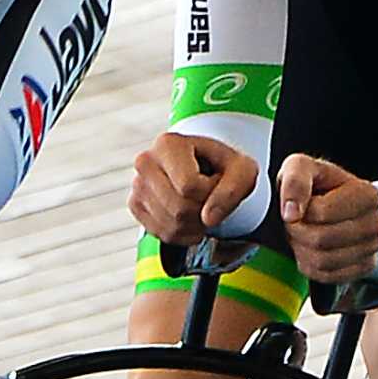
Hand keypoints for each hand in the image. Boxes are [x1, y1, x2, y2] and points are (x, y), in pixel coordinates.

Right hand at [128, 131, 258, 243]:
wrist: (205, 167)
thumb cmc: (224, 166)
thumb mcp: (242, 170)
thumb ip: (232, 191)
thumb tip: (208, 219)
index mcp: (169, 144)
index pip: (190, 187)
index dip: (212, 193)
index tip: (218, 182)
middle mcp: (146, 162)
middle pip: (179, 209)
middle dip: (204, 212)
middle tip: (211, 200)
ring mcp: (138, 185)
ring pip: (171, 225)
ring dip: (196, 225)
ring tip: (201, 207)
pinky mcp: (135, 205)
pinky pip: (162, 234)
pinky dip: (183, 233)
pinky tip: (190, 218)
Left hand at [274, 154, 377, 284]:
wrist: (326, 204)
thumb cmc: (313, 183)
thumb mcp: (299, 167)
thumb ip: (294, 181)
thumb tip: (292, 213)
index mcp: (368, 194)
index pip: (322, 214)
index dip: (300, 213)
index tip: (297, 206)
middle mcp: (376, 222)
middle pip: (322, 240)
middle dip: (298, 233)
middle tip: (296, 223)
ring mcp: (373, 247)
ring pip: (323, 262)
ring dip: (302, 251)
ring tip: (302, 235)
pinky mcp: (364, 268)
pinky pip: (328, 277)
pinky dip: (311, 266)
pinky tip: (310, 250)